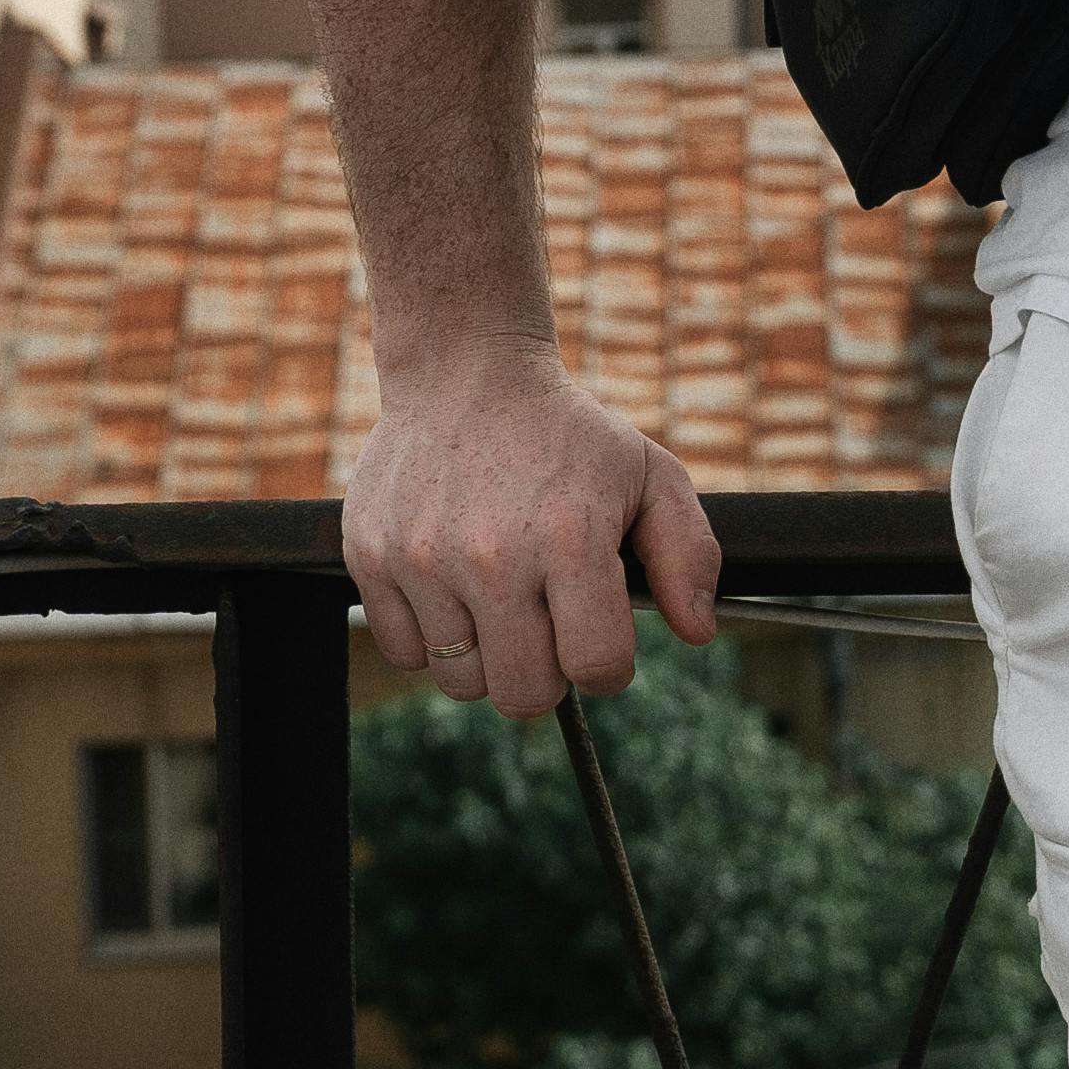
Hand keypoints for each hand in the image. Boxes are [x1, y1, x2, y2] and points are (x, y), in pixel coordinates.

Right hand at [336, 344, 720, 718]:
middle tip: (548, 625)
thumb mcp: (649, 475)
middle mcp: (492, 556)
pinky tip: (451, 588)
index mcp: (570, 538)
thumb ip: (688, 554)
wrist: (463, 373)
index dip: (608, 664)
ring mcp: (423, 559)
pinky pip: (402, 652)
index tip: (599, 635)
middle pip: (524, 694)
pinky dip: (429, 638)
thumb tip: (699, 633)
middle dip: (547, 674)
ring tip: (498, 600)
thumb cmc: (567, 434)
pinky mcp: (370, 556)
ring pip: (460, 681)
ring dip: (486, 657)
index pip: (596, 666)